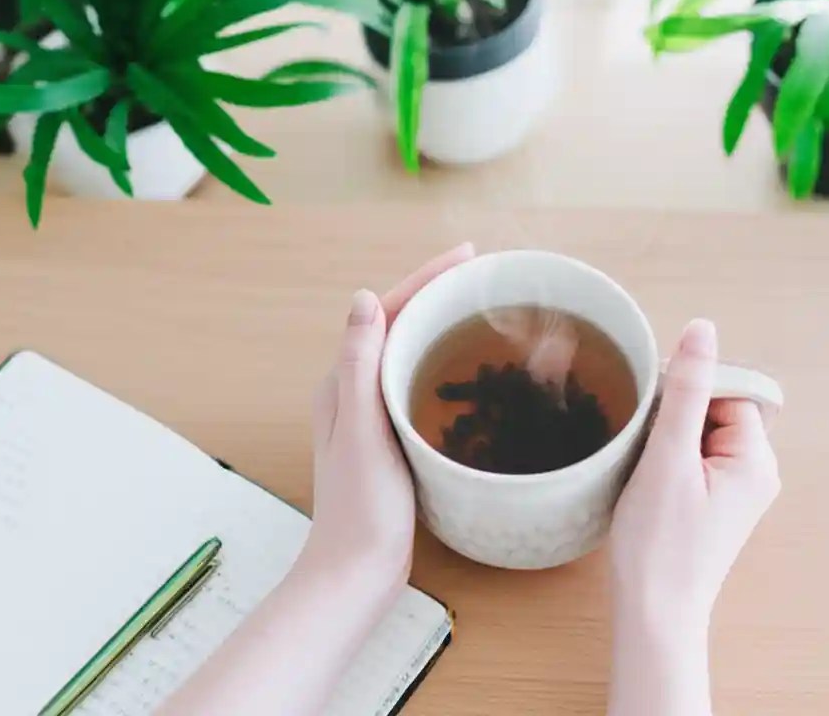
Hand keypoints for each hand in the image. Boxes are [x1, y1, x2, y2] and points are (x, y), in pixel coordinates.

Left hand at [305, 243, 475, 589]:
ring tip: (484, 309)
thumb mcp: (363, 433)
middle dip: (438, 294)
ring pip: (410, 354)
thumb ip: (360, 367)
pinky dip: (445, 365)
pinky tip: (474, 374)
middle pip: (399, 326)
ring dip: (442, 325)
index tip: (468, 255)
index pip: (386, 313)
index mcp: (343, 385)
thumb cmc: (360, 510)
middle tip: (485, 275)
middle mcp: (354, 394)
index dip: (426, 279)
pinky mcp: (392, 442)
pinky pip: (419, 385)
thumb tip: (363, 298)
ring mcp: (372, 418)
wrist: (356, 573)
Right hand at [610, 318, 780, 630]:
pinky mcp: (715, 504)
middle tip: (648, 455)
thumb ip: (686, 390)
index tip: (654, 425)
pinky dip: (668, 463)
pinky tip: (650, 487)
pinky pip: (694, 459)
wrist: (653, 613)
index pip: (724, 392)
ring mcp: (737, 490)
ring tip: (648, 475)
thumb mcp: (668, 457)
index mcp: (757, 459)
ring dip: (668, 442)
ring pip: (699, 434)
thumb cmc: (660, 543)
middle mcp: (757, 472)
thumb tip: (702, 329)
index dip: (684, 397)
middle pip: (713, 410)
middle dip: (676, 420)